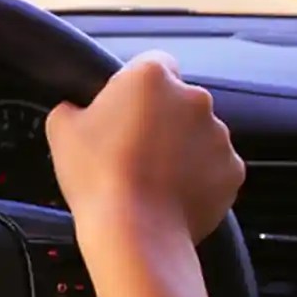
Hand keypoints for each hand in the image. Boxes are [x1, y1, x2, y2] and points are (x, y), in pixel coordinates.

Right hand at [46, 51, 243, 244]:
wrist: (136, 234)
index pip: (152, 62)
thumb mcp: (62, 130)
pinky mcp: (234, 170)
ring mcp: (219, 135)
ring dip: (181, 147)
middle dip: (161, 118)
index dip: (137, 86)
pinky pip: (214, 166)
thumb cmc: (96, 176)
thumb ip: (74, 107)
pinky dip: (199, 177)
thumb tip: (78, 110)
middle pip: (177, 99)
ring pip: (197, 133)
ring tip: (152, 178)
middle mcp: (193, 97)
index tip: (123, 110)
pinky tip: (172, 195)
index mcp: (151, 77)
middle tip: (133, 149)